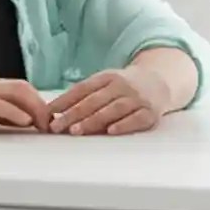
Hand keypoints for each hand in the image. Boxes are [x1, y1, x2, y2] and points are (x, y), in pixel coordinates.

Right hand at [0, 76, 50, 132]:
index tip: (50, 121)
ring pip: (15, 91)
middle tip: (53, 125)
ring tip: (44, 125)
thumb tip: (19, 122)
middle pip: (24, 88)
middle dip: (42, 105)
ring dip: (34, 107)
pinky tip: (24, 122)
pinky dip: (13, 111)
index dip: (39, 104)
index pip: (21, 90)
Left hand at [46, 69, 162, 135]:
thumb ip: (83, 95)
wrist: (160, 82)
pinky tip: (111, 132)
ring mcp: (137, 99)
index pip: (83, 89)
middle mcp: (123, 86)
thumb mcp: (105, 83)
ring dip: (93, 121)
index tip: (49, 113)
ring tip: (77, 131)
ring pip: (113, 110)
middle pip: (95, 101)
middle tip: (57, 127)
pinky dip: (123, 125)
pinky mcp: (150, 112)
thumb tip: (53, 112)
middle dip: (74, 114)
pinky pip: (136, 119)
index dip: (65, 101)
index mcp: (108, 77)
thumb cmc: (125, 87)